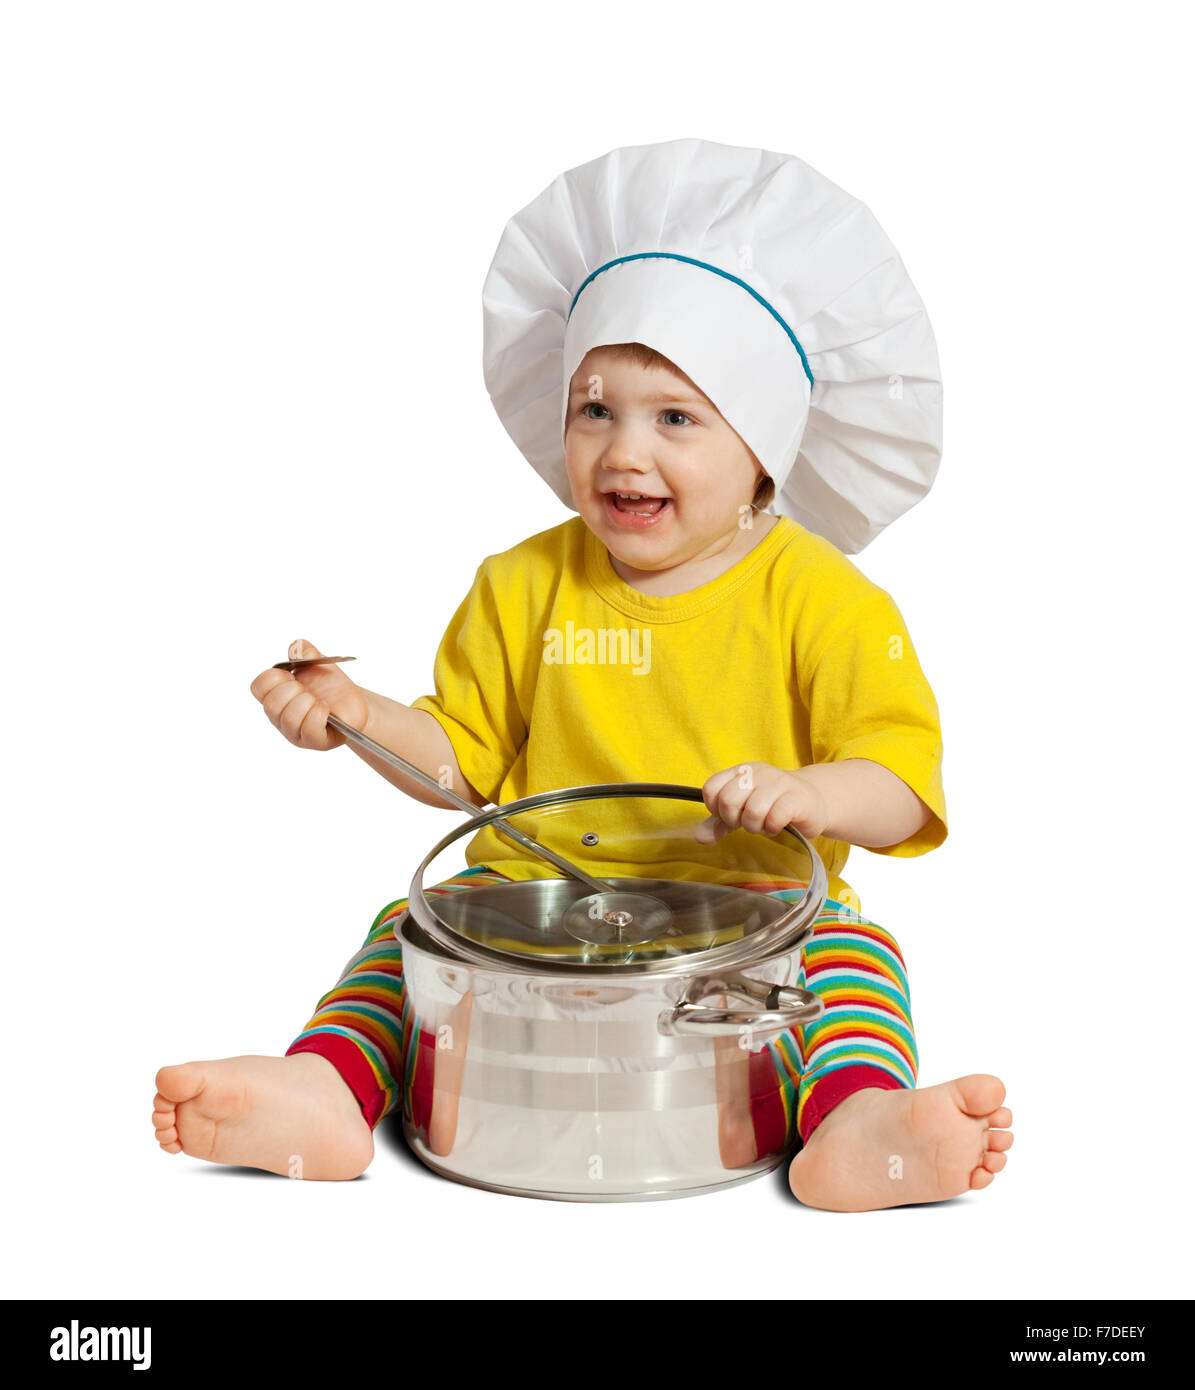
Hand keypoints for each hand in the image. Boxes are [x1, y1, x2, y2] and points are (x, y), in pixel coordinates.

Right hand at [248, 638, 369, 750]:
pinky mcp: (313, 741)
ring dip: (307, 702)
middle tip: (308, 689)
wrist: (355, 704)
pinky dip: (319, 713)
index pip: (258, 687)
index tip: (291, 675)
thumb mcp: (320, 663)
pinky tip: (326, 707)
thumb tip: (297, 648)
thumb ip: (306, 651)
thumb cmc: (332, 687)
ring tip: (319, 700)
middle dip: (293, 690)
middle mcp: (280, 716)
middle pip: (271, 704)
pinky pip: (309, 728)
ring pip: (289, 718)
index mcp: (276, 695)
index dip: (274, 678)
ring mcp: (295, 731)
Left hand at [695, 762, 829, 843]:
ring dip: (755, 826)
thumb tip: (698, 837)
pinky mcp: (797, 797)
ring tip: (764, 825)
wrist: (813, 802)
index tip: (730, 816)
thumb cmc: (773, 805)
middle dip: (735, 820)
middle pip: (729, 799)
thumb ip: (719, 823)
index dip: (716, 809)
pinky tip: (777, 827)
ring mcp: (779, 782)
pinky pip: (775, 816)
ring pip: (753, 810)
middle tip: (748, 823)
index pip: (711, 788)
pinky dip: (773, 828)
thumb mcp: (742, 811)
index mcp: (741, 771)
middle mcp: (758, 772)